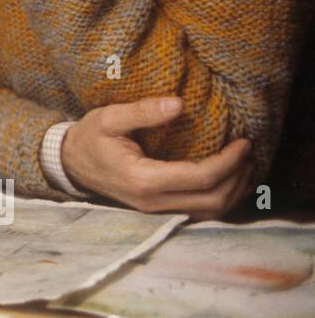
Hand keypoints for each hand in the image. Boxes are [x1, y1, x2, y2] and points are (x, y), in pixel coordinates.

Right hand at [60, 96, 253, 220]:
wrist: (69, 165)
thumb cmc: (89, 139)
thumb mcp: (109, 118)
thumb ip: (143, 111)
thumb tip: (178, 104)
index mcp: (143, 180)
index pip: (201, 177)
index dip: (229, 161)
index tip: (243, 142)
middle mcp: (153, 202)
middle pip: (213, 199)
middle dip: (238, 176)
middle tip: (248, 152)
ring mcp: (156, 212)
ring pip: (211, 212)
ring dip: (234, 192)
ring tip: (244, 166)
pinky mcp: (159, 212)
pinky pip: (200, 213)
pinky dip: (221, 200)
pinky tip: (228, 182)